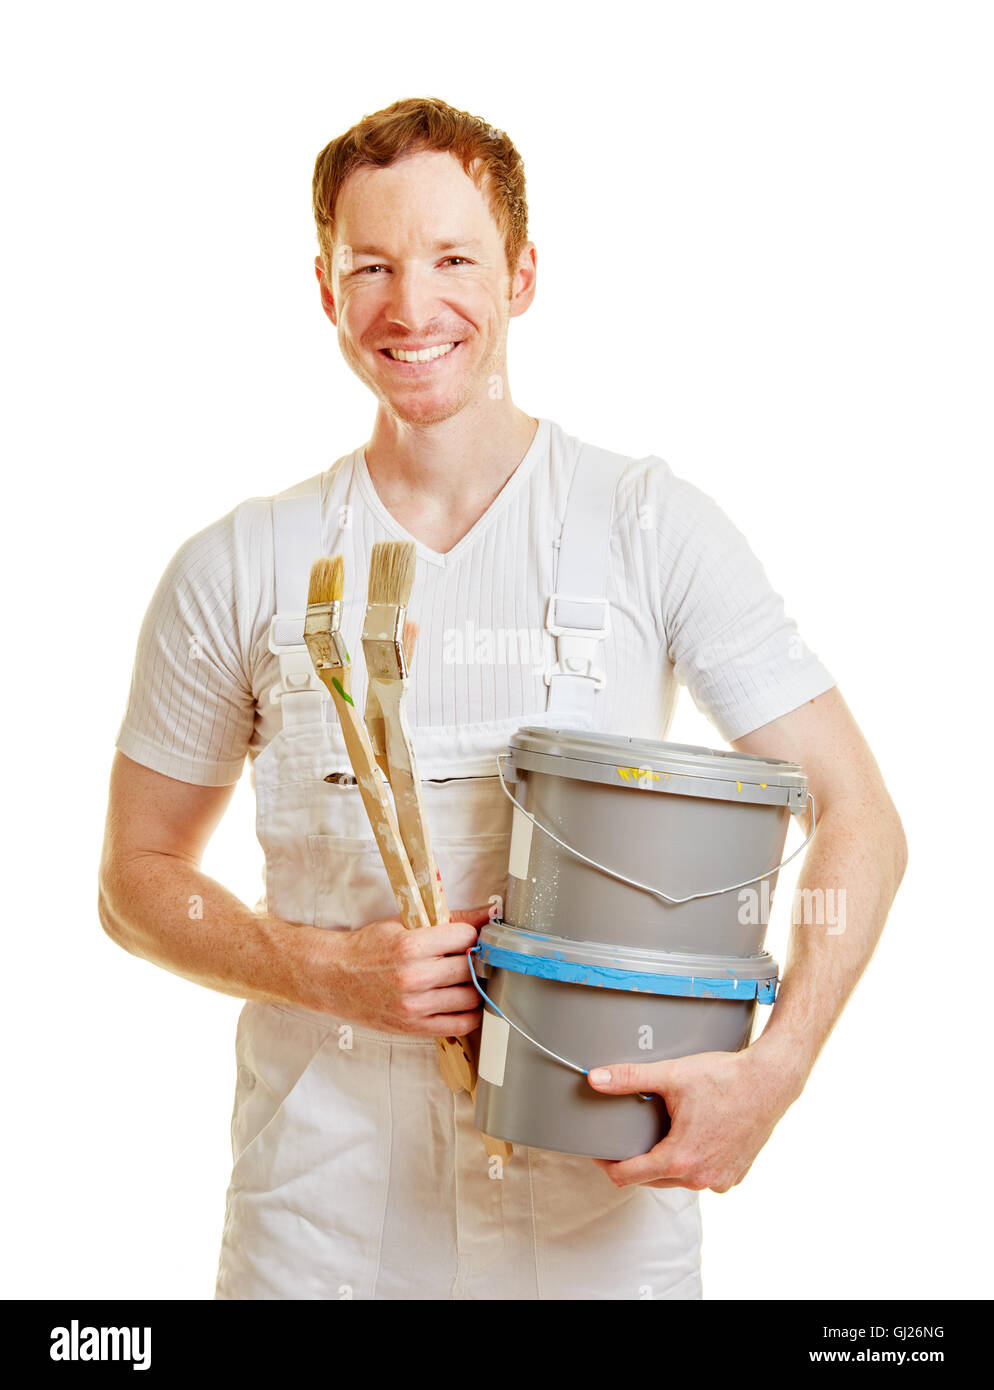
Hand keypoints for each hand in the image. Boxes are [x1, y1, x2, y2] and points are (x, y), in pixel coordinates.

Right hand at [330, 904, 491, 1035]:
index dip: (471, 934)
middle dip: (474, 959)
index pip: (466, 938)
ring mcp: (414, 1006)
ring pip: (470, 996)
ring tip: (463, 978)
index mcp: (410, 946)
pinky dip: (469, 1013)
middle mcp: (414, 977)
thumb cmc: (369, 947)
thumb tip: (488, 916)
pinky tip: (462, 1001)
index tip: (466, 937)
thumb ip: (447, 919)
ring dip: (473, 986)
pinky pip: (460, 1025)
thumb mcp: (403, 923)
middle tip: (468, 956)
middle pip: (471, 967)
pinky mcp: (414, 1027)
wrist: (334, 977)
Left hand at [586, 1048, 800, 1191]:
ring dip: (666, 1163)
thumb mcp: (672, 1074)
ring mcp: (719, 1180)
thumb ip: (629, 1078)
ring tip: (660, 1134)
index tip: (598, 1153)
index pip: (628, 1176)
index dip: (607, 1165)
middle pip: (651, 1179)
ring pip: (678, 1179)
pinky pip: (702, 1176)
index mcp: (679, 1159)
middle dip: (636, 1161)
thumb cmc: (725, 1077)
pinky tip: (692, 1139)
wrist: (771, 1080)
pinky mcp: (735, 1175)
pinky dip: (692, 1162)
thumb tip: (594, 1079)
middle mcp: (700, 1178)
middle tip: (626, 1138)